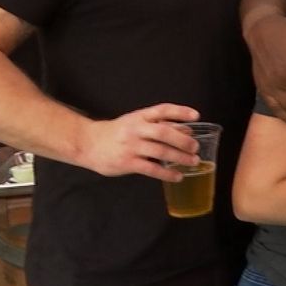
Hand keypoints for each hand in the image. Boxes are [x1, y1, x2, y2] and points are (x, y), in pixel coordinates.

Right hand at [78, 103, 201, 181]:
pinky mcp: (127, 163)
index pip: (162, 110)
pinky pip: (151, 168)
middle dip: (182, 139)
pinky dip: (166, 173)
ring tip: (193, 161)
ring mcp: (131, 146)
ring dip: (179, 157)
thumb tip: (187, 130)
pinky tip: (177, 176)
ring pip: (159, 151)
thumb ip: (159, 125)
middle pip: (163, 131)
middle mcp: (136, 129)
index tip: (196, 116)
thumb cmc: (118, 133)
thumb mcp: (136, 122)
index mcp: (140, 117)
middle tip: (196, 147)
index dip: (180, 111)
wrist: (89, 144)